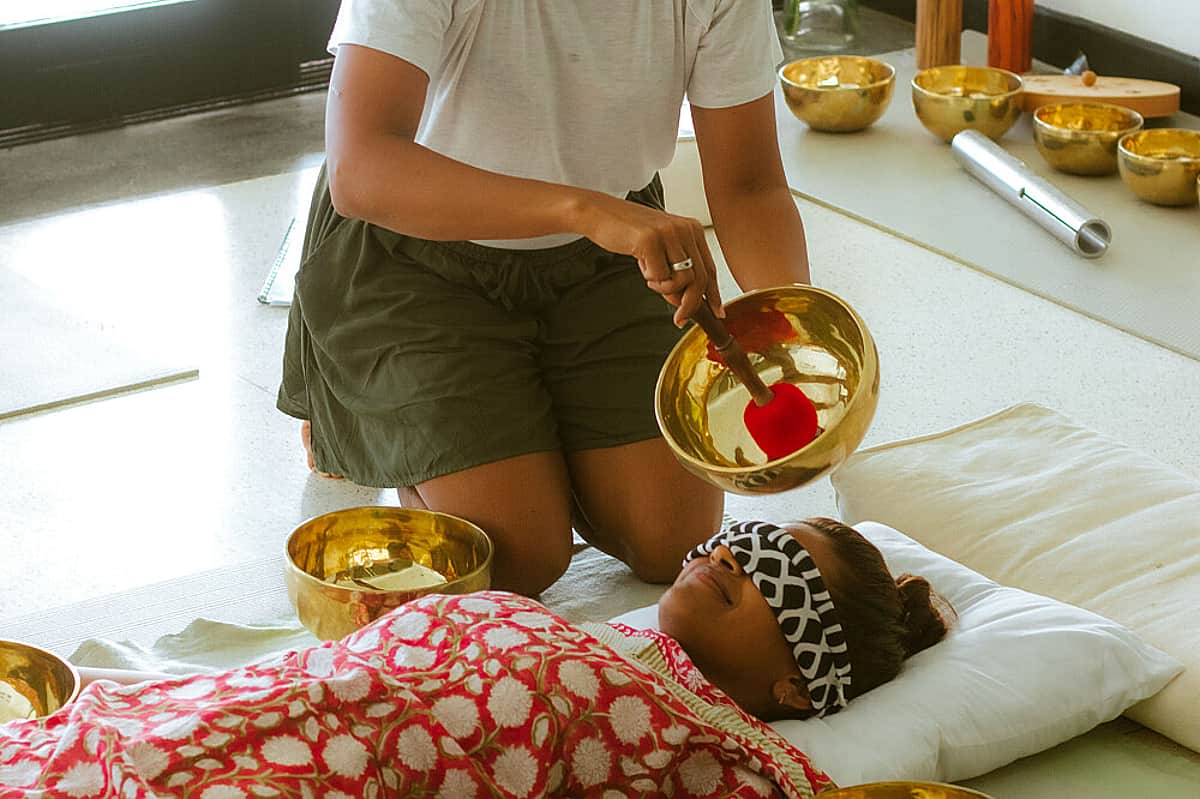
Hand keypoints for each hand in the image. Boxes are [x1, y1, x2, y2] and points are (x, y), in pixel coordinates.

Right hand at [575, 193, 722, 326]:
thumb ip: (676, 269)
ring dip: (665, 288)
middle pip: (700, 279)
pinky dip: (650, 279)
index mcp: (692, 229)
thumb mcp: (661, 248)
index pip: (710, 268)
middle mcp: (685, 229)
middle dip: (690, 304)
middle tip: (678, 319)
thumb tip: (686, 301)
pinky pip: (660, 276)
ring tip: (650, 276)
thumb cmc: (629, 233)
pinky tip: (640, 264)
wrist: (599, 213)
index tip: (717, 313)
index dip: (715, 294)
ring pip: (683, 280)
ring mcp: (669, 233)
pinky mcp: (651, 240)